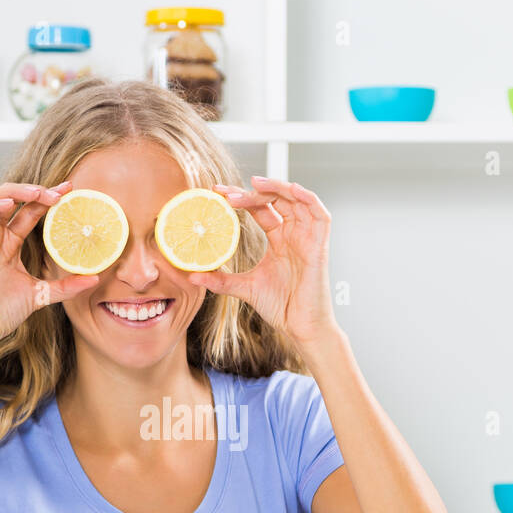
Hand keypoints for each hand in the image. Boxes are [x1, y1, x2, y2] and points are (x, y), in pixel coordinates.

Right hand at [0, 180, 98, 349]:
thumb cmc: (0, 313)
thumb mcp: (40, 295)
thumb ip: (66, 286)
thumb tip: (96, 278)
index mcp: (9, 243)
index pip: (29, 212)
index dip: (47, 199)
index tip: (70, 190)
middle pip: (11, 198)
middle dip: (34, 190)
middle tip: (58, 192)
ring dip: (13, 191)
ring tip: (37, 194)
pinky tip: (8, 205)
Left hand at [187, 176, 339, 346]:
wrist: (301, 328)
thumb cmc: (281, 308)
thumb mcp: (244, 288)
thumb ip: (221, 280)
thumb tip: (192, 276)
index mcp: (278, 240)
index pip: (260, 209)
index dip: (241, 197)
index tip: (218, 193)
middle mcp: (293, 234)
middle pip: (277, 200)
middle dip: (253, 191)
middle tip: (227, 192)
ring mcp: (307, 239)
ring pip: (298, 200)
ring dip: (278, 187)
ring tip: (254, 184)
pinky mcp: (319, 247)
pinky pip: (320, 215)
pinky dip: (309, 198)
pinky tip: (292, 190)